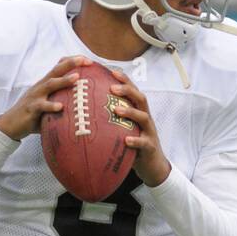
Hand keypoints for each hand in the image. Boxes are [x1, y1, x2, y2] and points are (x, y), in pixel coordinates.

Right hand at [0, 56, 91, 140]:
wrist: (10, 124)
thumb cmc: (33, 115)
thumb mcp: (48, 105)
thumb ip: (61, 101)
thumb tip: (82, 107)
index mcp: (45, 84)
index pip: (59, 67)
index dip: (72, 61)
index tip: (88, 60)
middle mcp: (40, 86)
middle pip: (56, 70)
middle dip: (71, 64)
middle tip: (85, 60)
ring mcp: (35, 96)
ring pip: (50, 85)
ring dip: (64, 80)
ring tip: (76, 77)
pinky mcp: (31, 108)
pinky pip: (42, 106)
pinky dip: (51, 106)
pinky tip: (60, 107)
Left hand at [109, 70, 170, 187]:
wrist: (152, 165)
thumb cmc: (133, 145)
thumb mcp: (122, 129)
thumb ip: (110, 119)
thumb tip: (84, 112)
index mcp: (138, 111)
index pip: (132, 91)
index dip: (124, 79)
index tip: (110, 70)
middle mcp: (145, 118)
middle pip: (140, 98)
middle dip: (127, 90)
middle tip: (112, 87)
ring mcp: (149, 132)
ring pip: (143, 117)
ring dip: (130, 112)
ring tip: (116, 110)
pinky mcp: (150, 147)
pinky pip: (144, 142)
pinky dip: (136, 140)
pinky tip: (127, 140)